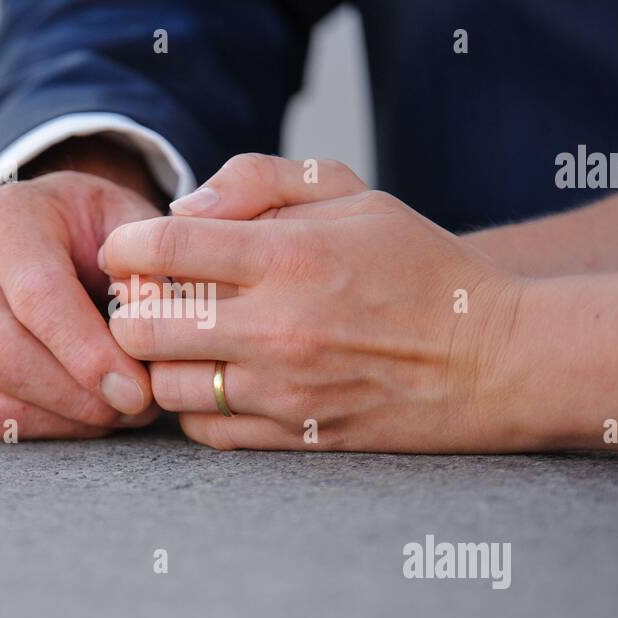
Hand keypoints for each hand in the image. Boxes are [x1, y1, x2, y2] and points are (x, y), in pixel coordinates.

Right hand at [0, 167, 161, 438]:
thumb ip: (143, 262)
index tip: (139, 390)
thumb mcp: (124, 220)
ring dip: (64, 420)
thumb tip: (151, 314)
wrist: (34, 228)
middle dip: (78, 396)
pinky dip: (45, 428)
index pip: (38, 297)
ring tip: (120, 412)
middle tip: (138, 407)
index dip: (88, 353)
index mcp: (1, 221)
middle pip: (4, 355)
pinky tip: (87, 417)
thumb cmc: (88, 228)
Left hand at [100, 154, 525, 450]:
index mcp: (288, 256)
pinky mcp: (293, 437)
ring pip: (163, 386)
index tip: (127, 249)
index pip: (162, 248)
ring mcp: (282, 391)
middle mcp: (276, 328)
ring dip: (159, 361)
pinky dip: (193, 407)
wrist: (493, 361)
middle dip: (131, 307)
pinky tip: (216, 380)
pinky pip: (202, 432)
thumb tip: (184, 208)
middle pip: (142, 326)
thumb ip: (261, 180)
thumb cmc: (420, 266)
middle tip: (150, 297)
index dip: (124, 246)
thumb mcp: (353, 194)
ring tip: (183, 340)